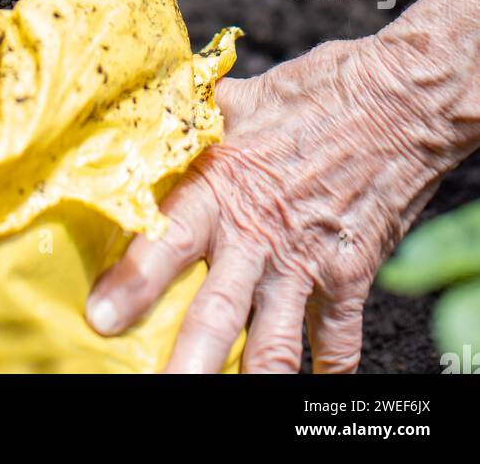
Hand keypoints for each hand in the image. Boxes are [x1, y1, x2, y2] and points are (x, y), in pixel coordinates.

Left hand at [86, 35, 449, 372]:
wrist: (396, 102)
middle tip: (156, 386)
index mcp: (221, 185)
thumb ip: (186, 117)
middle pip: (216, 309)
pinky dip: (324, 374)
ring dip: (247, 379)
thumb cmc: (314, 92)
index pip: (169, 237)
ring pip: (272, 343)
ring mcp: (306, 261)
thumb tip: (136, 108)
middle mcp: (258, 233)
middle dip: (185, 356)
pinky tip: (309, 390)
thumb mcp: (236, 97)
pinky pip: (336, 343)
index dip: (134, 278)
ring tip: (222, 406)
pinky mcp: (350, 276)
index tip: (102, 315)